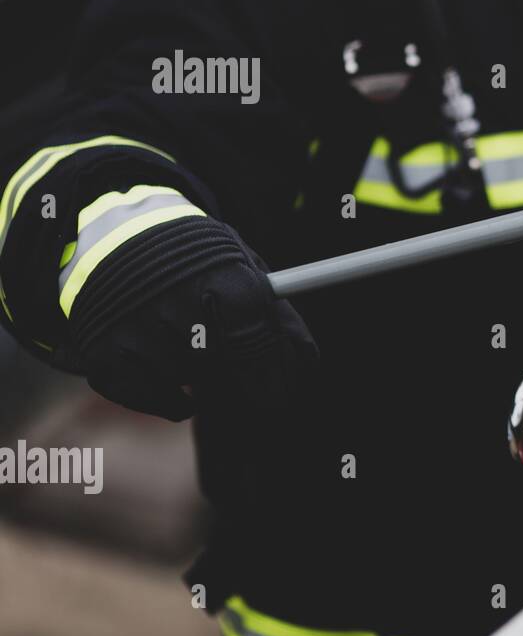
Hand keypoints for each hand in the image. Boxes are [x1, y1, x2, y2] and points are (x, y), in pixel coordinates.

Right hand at [68, 216, 316, 420]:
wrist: (118, 237)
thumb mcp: (243, 267)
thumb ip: (276, 315)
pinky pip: (154, 398)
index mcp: (218, 275)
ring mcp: (134, 329)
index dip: (270, 372)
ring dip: (198, 374)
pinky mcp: (103, 353)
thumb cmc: (198, 260)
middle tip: (236, 366)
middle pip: (221, 365)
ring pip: (188, 380)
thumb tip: (307, 364)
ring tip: (189, 340)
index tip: (278, 394)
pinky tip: (173, 373)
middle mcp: (173, 302)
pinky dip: (170, 396)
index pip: (252, 338)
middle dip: (234, 372)